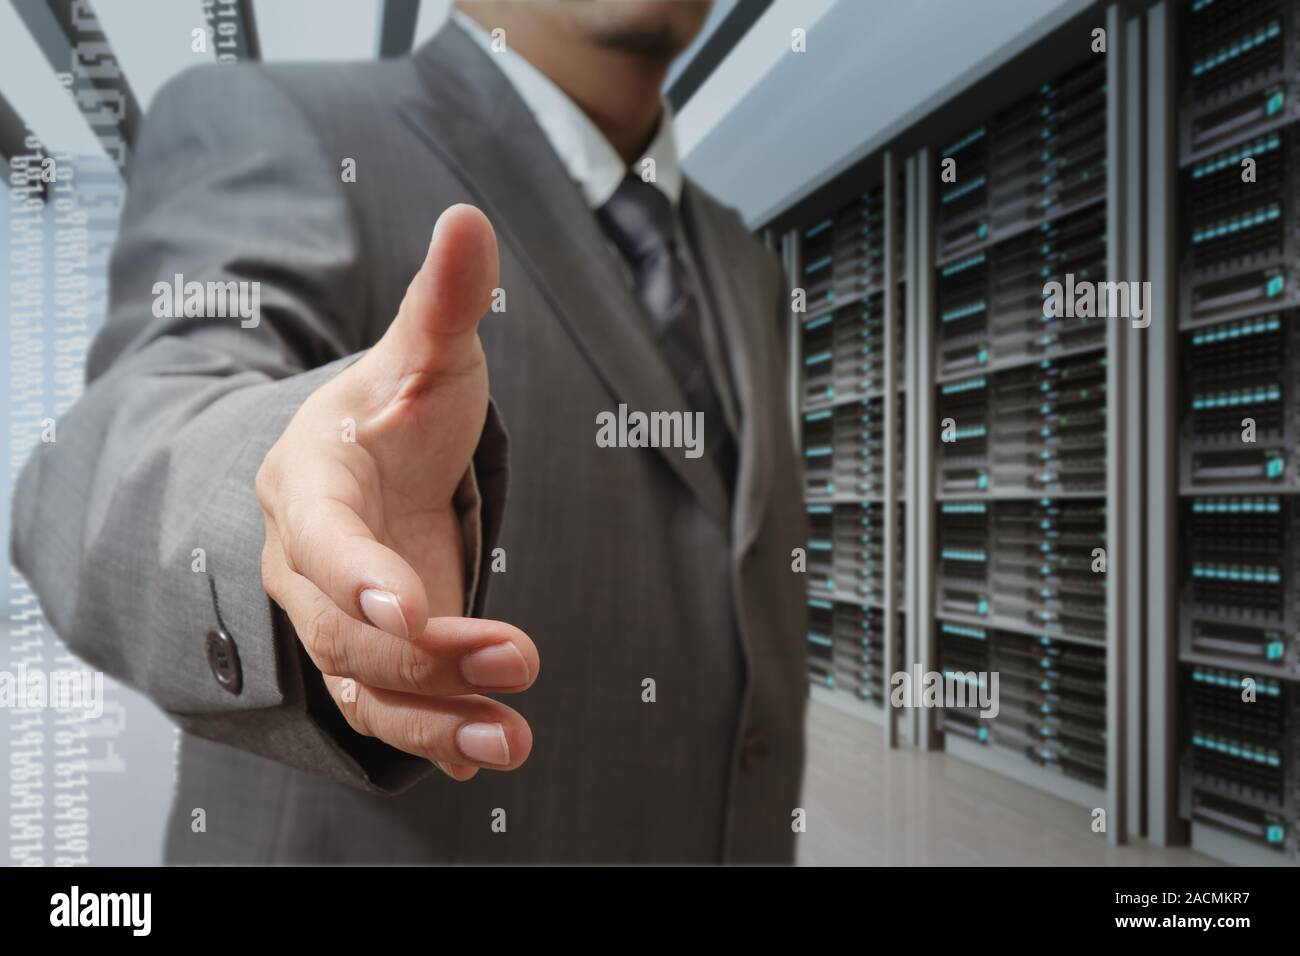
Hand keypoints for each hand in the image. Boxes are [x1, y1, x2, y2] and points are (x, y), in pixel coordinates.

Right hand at [256, 204, 534, 781]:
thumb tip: (470, 217)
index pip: (323, 539)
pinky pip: (387, 709)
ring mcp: (337, 618)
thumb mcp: (425, 356)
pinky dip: (434, 736)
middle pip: (350, 629)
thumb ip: (444, 303)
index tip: (410, 606)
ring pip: (366, 685)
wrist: (369, 467)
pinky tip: (491, 751)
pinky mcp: (371, 655)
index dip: (358, 576)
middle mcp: (310, 563)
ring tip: (509, 742)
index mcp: (312, 483)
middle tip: (516, 658)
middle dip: (429, 653)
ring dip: (435, 717)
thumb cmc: (395, 410)